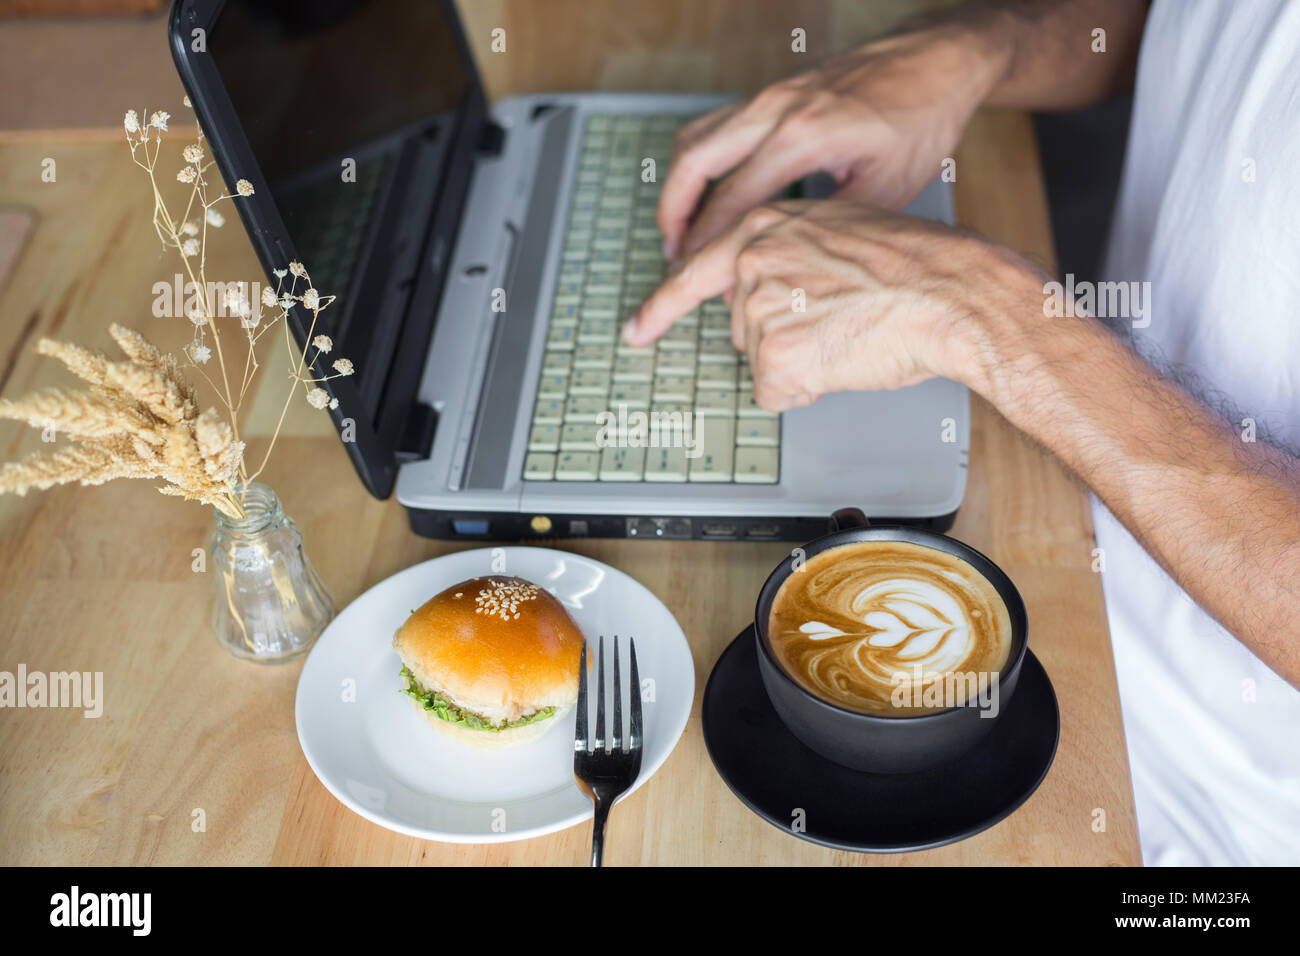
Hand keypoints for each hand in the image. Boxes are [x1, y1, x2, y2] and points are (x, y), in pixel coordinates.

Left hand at [623, 200, 1045, 411]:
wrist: (951, 293)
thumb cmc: (916, 266)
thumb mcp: (840, 233)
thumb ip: (791, 255)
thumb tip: (773, 292)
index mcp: (764, 226)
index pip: (692, 271)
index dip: (660, 309)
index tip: (635, 331)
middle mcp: (752, 261)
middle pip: (741, 327)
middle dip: (783, 336)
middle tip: (839, 320)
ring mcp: (760, 307)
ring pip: (762, 361)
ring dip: (802, 361)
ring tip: (849, 333)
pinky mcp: (775, 353)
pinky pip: (777, 392)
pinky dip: (809, 388)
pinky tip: (843, 359)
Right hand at [657, 26, 1005, 258]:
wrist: (939, 59)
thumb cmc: (922, 120)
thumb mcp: (886, 189)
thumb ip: (829, 228)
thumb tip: (786, 267)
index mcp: (803, 136)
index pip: (731, 201)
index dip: (706, 246)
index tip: (694, 279)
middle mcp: (776, 108)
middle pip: (693, 163)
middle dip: (673, 216)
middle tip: (672, 258)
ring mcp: (771, 94)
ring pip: (696, 139)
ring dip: (679, 187)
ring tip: (679, 231)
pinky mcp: (775, 91)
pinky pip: (715, 124)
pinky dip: (700, 161)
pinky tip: (708, 190)